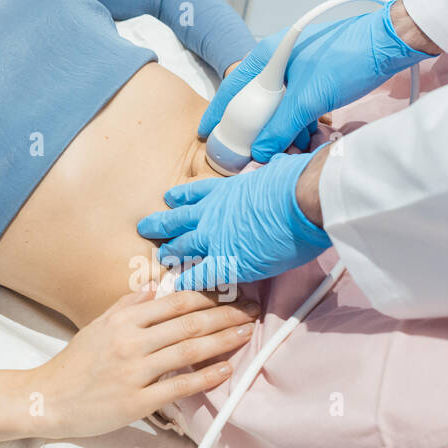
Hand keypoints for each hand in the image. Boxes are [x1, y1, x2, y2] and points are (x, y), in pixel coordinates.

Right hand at [28, 288, 258, 440]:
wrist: (50, 397)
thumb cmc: (76, 362)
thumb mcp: (98, 324)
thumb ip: (127, 304)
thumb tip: (155, 286)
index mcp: (122, 320)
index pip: (174, 301)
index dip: (207, 295)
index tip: (230, 293)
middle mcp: (130, 341)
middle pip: (187, 324)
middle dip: (224, 315)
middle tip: (251, 311)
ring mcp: (134, 371)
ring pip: (188, 351)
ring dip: (222, 341)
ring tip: (246, 334)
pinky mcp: (137, 400)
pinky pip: (178, 386)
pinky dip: (205, 377)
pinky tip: (225, 369)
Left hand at [136, 151, 331, 289]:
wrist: (302, 199)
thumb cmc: (297, 182)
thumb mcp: (278, 169)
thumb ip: (274, 170)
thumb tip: (282, 163)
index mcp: (226, 189)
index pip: (196, 193)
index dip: (182, 197)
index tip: (170, 198)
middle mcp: (213, 212)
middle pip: (179, 218)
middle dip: (161, 223)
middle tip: (145, 226)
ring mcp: (216, 236)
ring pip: (183, 245)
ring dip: (171, 252)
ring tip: (160, 256)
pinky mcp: (227, 260)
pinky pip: (201, 273)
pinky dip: (189, 279)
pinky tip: (179, 284)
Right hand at [198, 0, 433, 162]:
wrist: (390, 44)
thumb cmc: (346, 60)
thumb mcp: (309, 99)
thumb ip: (281, 127)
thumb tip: (260, 152)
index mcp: (266, 56)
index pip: (232, 87)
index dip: (218, 112)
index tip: (206, 132)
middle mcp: (278, 61)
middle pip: (256, 100)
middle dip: (257, 128)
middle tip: (253, 150)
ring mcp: (298, 69)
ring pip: (279, 105)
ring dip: (282, 128)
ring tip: (287, 150)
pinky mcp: (317, 77)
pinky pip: (298, 104)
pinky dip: (299, 122)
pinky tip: (306, 139)